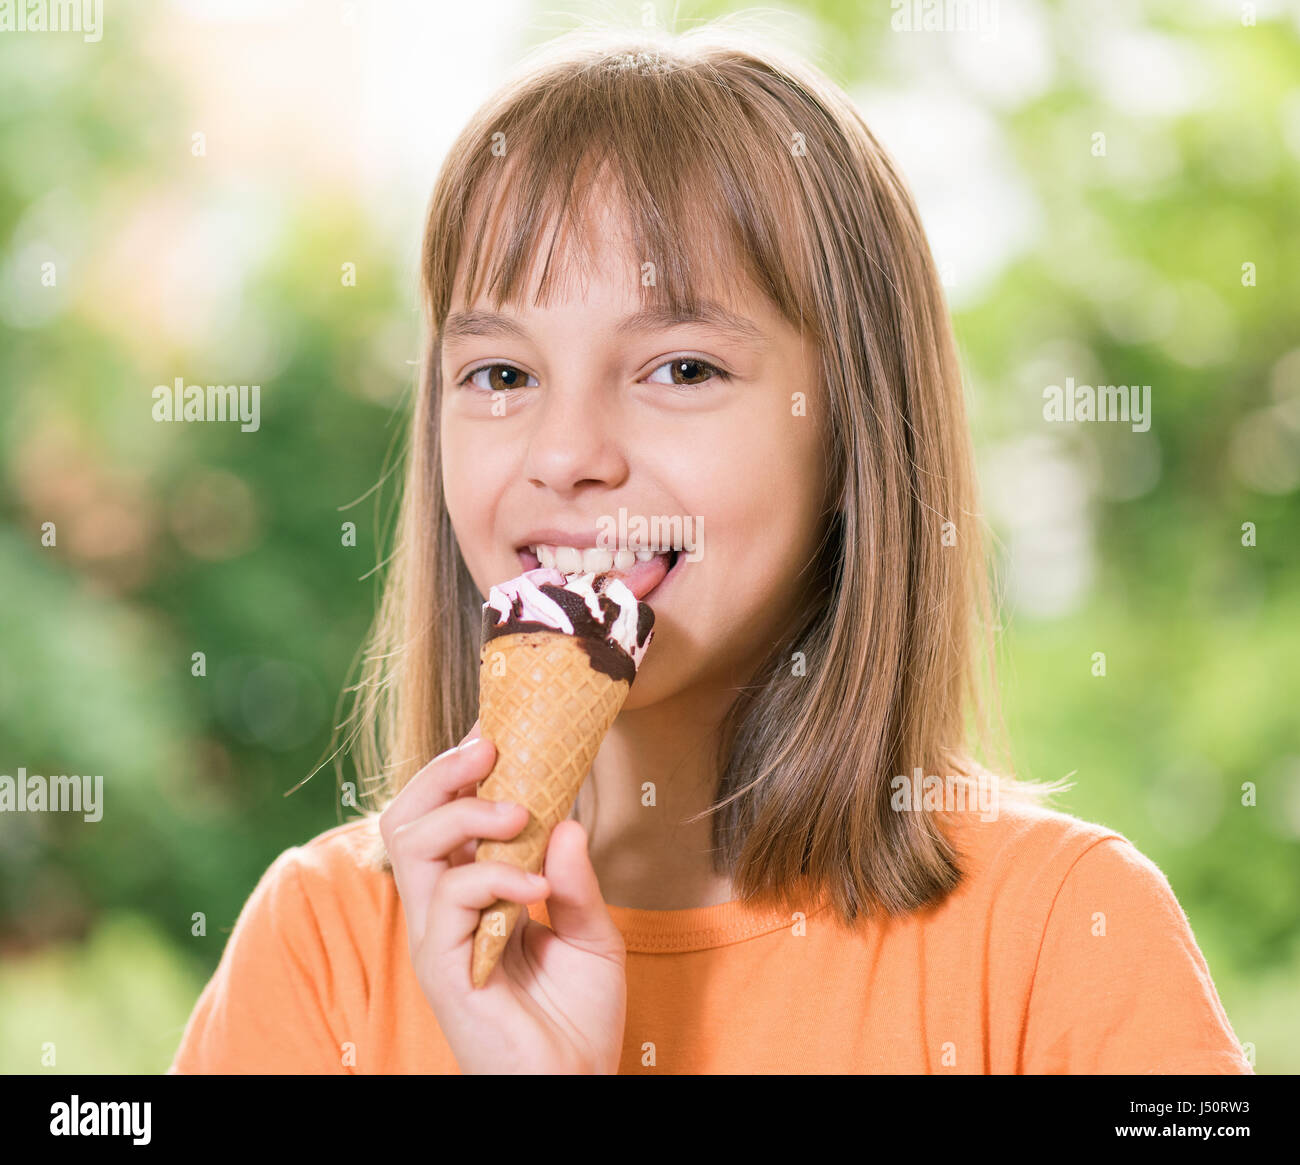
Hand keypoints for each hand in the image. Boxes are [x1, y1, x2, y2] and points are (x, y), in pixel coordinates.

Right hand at [378, 722, 626, 1073]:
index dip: (462, 769)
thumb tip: (566, 821)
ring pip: (412, 844)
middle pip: (408, 817)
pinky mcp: (444, 968)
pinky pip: (448, 900)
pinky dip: (493, 877)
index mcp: (473, 894)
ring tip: (517, 811)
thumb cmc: (576, 1018)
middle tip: (491, 749)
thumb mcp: (592, 934)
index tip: (498, 730)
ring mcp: (439, 938)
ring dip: (464, 814)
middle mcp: (445, 910)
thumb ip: (576, 879)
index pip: (445, 816)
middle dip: (443, 772)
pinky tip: (536, 885)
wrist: (574, 1088)